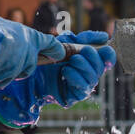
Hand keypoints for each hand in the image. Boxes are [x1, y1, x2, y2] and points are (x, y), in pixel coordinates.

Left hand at [0, 31, 115, 126]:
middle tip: (80, 53)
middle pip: (102, 67)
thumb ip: (79, 39)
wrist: (26, 75)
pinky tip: (66, 72)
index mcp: (87, 59)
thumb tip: (103, 36)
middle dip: (93, 58)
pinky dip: (75, 78)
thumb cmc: (43, 58)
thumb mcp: (61, 43)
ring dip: (84, 67)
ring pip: (93, 78)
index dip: (108, 52)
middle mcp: (87, 73)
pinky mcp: (73, 96)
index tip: (104, 46)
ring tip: (70, 62)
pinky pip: (83, 90)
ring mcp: (81, 85)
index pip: (107, 57)